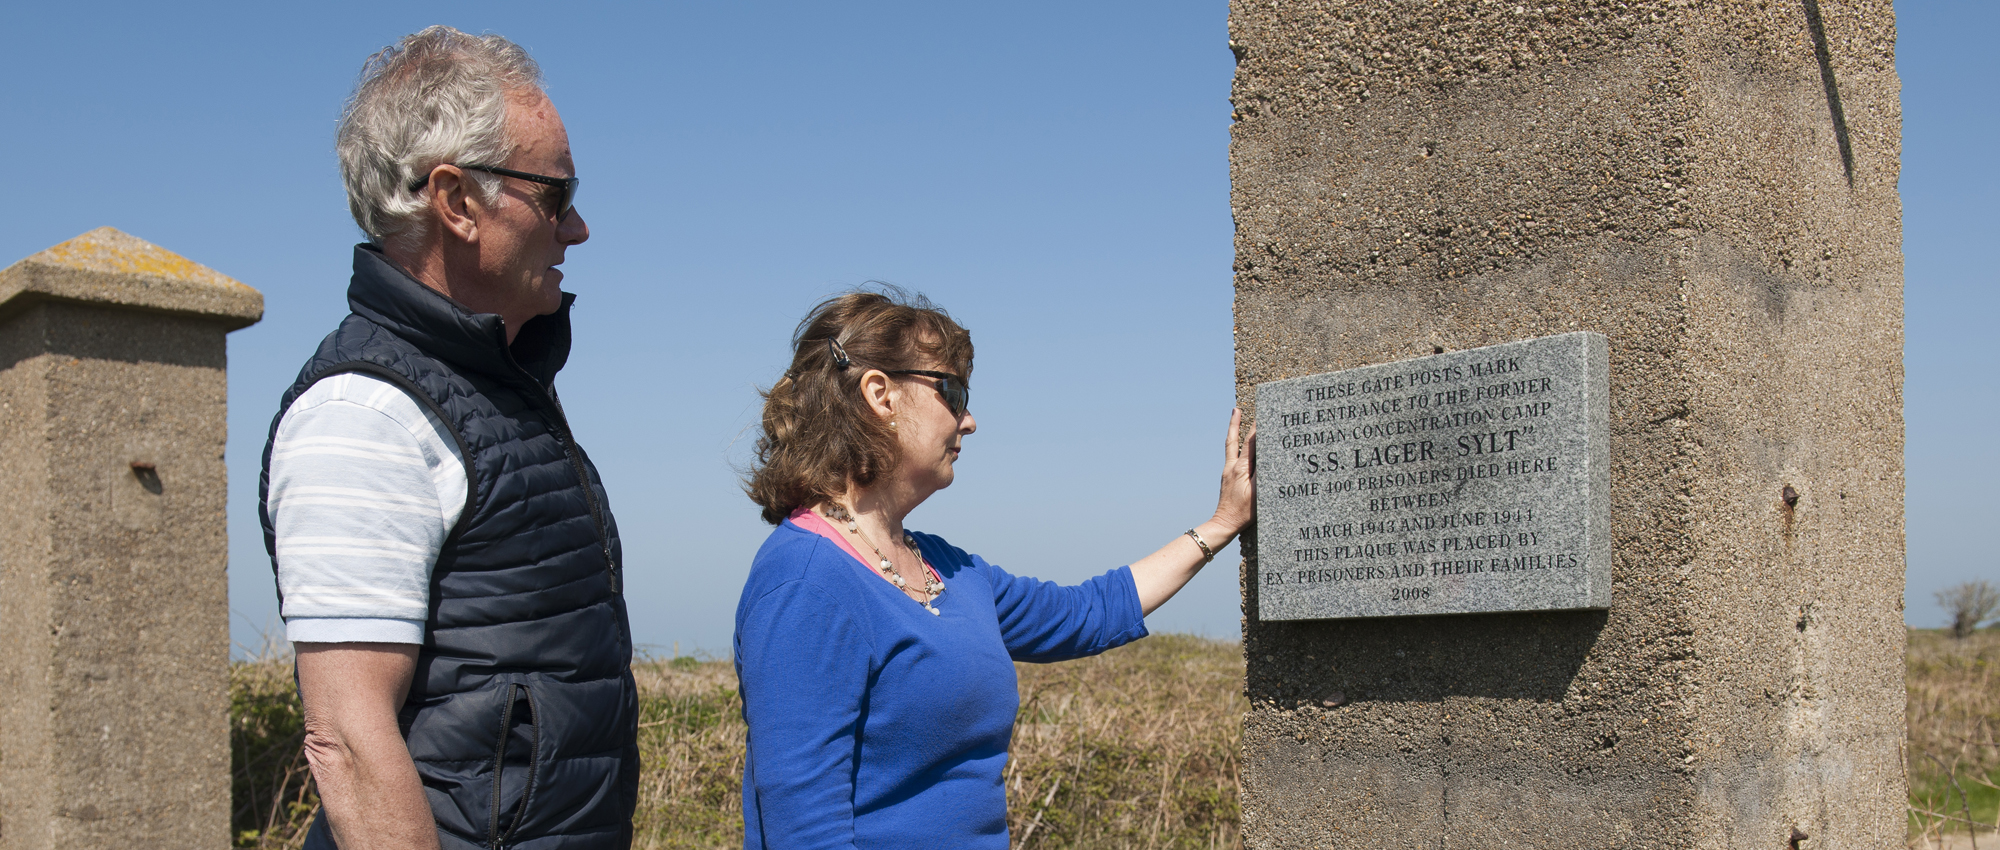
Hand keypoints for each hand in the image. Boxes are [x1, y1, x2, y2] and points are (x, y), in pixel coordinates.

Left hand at [1210, 407, 1255, 535]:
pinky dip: (1235, 444)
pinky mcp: (1227, 478)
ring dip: (1233, 431)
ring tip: (1235, 417)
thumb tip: (1266, 455)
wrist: (1224, 523)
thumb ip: (1262, 474)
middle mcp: (1232, 467)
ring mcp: (1228, 472)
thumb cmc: (1244, 512)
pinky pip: (1231, 455)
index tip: (1262, 414)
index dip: (1256, 429)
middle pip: (1234, 440)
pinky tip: (1238, 444)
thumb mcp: (1258, 493)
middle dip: (1236, 423)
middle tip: (1236, 408)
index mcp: (1240, 469)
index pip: (1250, 443)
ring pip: (1230, 446)